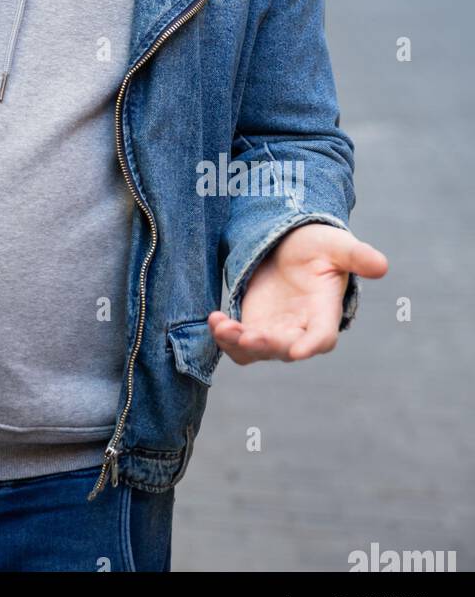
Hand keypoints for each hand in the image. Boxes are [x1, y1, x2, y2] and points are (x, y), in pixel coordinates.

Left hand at [209, 225, 387, 362]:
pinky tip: (215, 318)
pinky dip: (225, 336)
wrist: (290, 245)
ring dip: (239, 344)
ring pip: (256, 350)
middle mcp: (300, 328)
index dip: (311, 345)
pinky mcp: (253, 324)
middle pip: (284, 347)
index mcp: (324, 311)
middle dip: (266, 344)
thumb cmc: (318, 246)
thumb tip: (382, 266)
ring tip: (223, 327)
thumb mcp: (337, 245)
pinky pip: (238, 342)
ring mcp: (275, 330)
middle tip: (248, 336)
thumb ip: (356, 255)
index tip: (296, 351)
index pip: (322, 336)